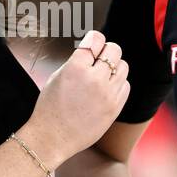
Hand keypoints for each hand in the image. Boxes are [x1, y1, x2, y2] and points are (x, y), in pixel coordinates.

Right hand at [25, 30, 129, 165]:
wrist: (53, 138)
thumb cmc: (50, 107)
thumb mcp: (57, 77)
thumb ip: (77, 62)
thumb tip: (93, 51)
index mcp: (76, 67)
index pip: (96, 38)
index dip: (94, 39)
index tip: (92, 43)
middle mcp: (94, 79)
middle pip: (114, 49)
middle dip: (106, 50)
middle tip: (98, 57)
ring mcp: (107, 94)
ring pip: (123, 66)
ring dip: (113, 66)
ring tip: (102, 74)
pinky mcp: (115, 107)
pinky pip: (126, 85)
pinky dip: (118, 83)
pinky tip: (106, 88)